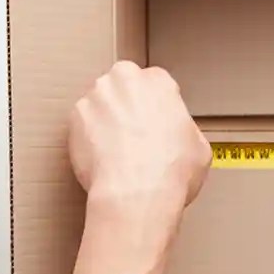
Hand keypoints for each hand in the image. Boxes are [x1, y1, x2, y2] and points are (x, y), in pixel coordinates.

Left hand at [69, 61, 211, 223]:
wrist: (136, 193)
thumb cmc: (170, 170)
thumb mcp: (199, 145)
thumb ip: (184, 129)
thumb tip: (179, 138)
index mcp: (157, 81)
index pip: (156, 84)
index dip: (157, 106)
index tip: (158, 122)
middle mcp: (123, 80)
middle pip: (124, 87)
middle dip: (128, 105)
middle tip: (137, 134)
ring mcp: (95, 98)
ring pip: (101, 105)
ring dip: (106, 120)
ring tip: (118, 150)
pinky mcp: (74, 120)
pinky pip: (82, 125)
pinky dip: (89, 138)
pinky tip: (103, 158)